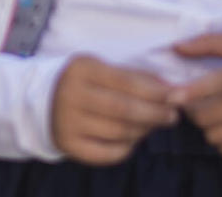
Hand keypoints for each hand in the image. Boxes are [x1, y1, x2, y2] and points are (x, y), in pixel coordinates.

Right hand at [51, 55, 177, 164]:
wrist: (42, 101)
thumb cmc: (83, 83)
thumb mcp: (102, 69)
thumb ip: (135, 77)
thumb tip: (171, 88)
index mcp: (81, 69)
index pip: (127, 82)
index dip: (157, 92)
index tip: (178, 96)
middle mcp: (71, 94)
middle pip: (125, 109)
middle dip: (156, 114)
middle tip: (172, 116)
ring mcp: (68, 122)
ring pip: (121, 132)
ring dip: (144, 130)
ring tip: (151, 125)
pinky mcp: (69, 145)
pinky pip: (110, 153)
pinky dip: (128, 147)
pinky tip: (131, 138)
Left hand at [172, 33, 221, 161]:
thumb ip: (211, 43)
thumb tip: (176, 47)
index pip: (221, 83)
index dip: (194, 91)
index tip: (172, 96)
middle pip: (209, 116)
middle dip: (191, 109)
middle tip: (191, 101)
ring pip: (217, 136)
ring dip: (206, 126)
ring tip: (210, 113)